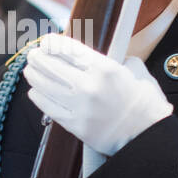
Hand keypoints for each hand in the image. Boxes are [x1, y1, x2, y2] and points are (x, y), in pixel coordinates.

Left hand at [22, 36, 171, 156]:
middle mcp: (89, 86)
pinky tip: (35, 91)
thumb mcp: (136, 71)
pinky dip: (39, 98)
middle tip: (34, 55)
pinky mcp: (76, 126)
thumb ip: (116, 59)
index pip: (69, 49)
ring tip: (30, 70)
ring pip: (46, 86)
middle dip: (39, 58)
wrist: (147, 136)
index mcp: (105, 69)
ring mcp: (81, 107)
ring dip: (34, 76)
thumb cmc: (144, 104)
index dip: (53, 43)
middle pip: (52, 66)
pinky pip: (50, 108)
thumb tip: (101, 55)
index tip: (47, 41)